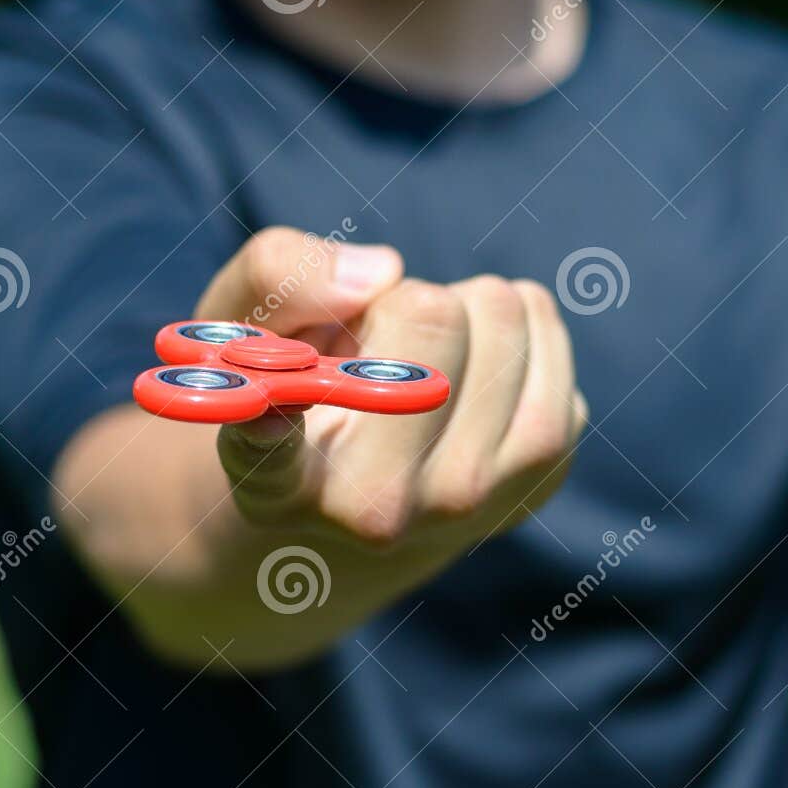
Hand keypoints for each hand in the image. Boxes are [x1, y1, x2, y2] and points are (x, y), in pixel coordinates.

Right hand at [203, 228, 587, 553]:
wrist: (361, 500)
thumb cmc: (293, 391)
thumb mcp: (241, 328)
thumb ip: (277, 277)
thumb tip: (382, 272)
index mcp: (279, 489)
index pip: (270, 458)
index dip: (270, 427)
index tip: (262, 408)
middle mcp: (379, 515)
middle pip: (433, 317)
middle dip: (406, 299)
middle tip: (377, 346)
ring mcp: (472, 505)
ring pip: (503, 314)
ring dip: (465, 307)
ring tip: (423, 360)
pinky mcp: (542, 476)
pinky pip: (547, 332)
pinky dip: (517, 323)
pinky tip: (475, 370)